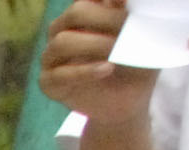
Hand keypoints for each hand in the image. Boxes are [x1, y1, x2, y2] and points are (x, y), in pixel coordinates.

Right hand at [41, 1, 162, 120]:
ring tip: (117, 53)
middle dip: (104, 20)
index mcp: (84, 14)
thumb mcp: (141, 36)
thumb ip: (129, 15)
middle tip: (127, 29)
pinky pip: (60, 74)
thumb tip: (122, 0)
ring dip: (94, 45)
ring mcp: (51, 56)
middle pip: (74, 13)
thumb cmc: (134, 63)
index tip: (123, 2)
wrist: (128, 100)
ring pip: (62, 42)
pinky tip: (107, 69)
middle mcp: (63, 30)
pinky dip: (85, 71)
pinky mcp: (48, 82)